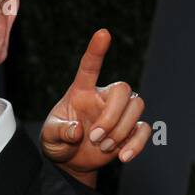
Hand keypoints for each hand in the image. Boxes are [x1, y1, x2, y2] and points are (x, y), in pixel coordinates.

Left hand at [40, 29, 150, 180]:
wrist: (71, 160)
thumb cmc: (59, 140)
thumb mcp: (50, 137)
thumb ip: (60, 132)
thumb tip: (76, 132)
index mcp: (82, 91)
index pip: (90, 66)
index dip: (97, 50)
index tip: (103, 33)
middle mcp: (104, 97)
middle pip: (123, 90)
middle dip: (111, 117)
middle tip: (95, 138)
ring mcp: (119, 113)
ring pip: (137, 107)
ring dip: (121, 131)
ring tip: (103, 147)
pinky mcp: (130, 130)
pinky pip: (144, 130)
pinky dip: (137, 144)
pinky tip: (123, 156)